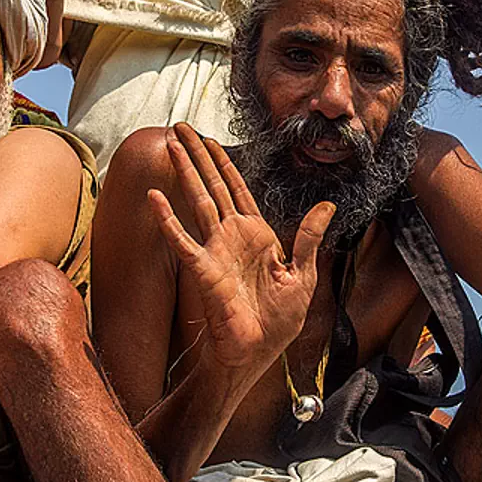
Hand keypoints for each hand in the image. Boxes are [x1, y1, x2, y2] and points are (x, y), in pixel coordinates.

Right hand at [148, 124, 334, 372]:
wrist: (258, 353)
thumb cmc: (278, 321)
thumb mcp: (303, 275)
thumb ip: (309, 238)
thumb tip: (327, 207)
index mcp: (255, 234)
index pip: (235, 188)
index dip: (222, 162)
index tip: (208, 140)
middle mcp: (231, 236)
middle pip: (211, 185)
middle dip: (197, 155)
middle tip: (180, 128)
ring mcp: (215, 250)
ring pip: (197, 200)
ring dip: (184, 172)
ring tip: (170, 145)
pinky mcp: (203, 270)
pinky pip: (182, 240)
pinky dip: (168, 219)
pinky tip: (154, 198)